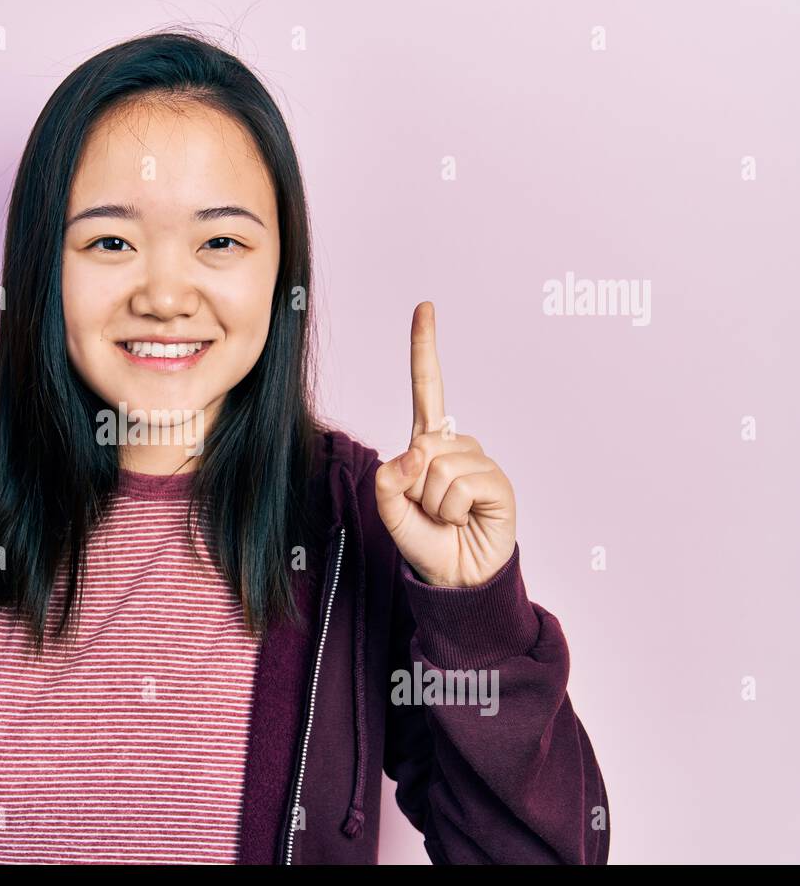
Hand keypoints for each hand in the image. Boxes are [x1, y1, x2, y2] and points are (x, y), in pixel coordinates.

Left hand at [374, 302, 516, 587]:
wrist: (456, 576)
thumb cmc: (425, 540)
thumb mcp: (390, 510)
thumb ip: (389, 479)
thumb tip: (418, 453)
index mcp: (427, 443)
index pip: (427, 388)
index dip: (424, 349)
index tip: (425, 308)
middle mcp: (454, 446)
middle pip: (421, 445)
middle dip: (413, 487)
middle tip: (429, 511)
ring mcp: (478, 461)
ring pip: (437, 469)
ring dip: (433, 503)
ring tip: (447, 518)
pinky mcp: (497, 482)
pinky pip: (458, 485)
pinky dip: (452, 511)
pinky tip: (465, 520)